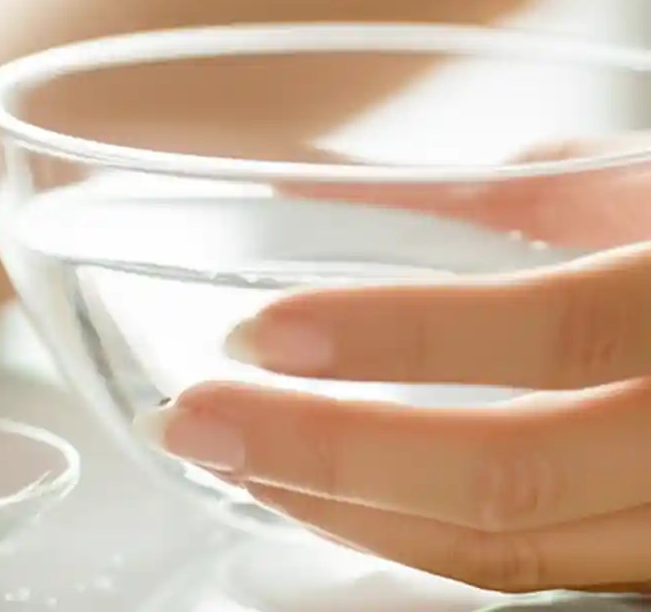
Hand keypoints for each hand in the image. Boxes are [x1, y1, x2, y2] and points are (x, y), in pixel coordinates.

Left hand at [141, 137, 650, 592]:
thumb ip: (561, 197)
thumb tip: (409, 187)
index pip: (554, 330)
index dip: (398, 338)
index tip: (259, 331)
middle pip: (515, 479)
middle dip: (330, 454)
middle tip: (198, 420)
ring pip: (516, 555)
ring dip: (353, 514)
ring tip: (243, 462)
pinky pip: (539, 578)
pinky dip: (424, 547)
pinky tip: (338, 509)